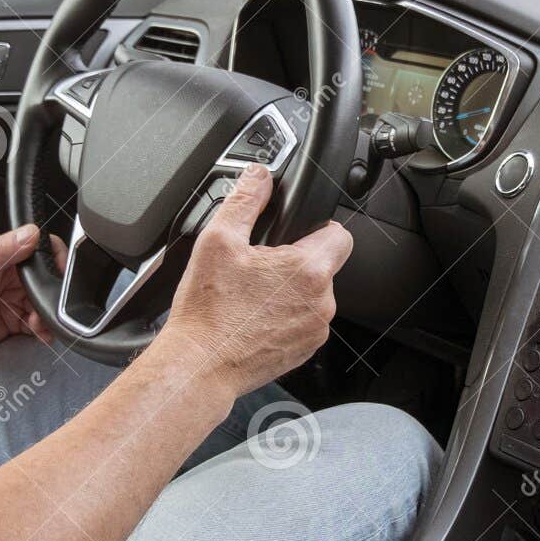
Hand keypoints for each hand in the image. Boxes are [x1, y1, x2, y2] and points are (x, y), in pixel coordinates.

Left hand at [0, 226, 67, 365]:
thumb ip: (3, 251)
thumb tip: (31, 232)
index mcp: (2, 257)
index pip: (39, 249)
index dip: (56, 259)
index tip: (62, 274)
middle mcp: (9, 277)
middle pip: (46, 281)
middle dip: (53, 295)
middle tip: (49, 306)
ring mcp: (10, 300)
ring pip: (43, 305)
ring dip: (48, 315)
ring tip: (39, 323)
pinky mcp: (9, 323)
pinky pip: (36, 325)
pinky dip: (42, 331)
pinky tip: (39, 333)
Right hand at [155, 163, 352, 398]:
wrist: (200, 365)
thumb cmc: (209, 311)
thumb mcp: (219, 241)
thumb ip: (245, 200)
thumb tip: (259, 175)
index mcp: (308, 269)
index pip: (339, 234)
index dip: (318, 227)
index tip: (294, 232)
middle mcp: (322, 301)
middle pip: (322, 265)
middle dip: (294, 261)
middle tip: (258, 267)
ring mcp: (315, 329)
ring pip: (313, 295)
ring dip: (290, 290)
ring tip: (251, 295)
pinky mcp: (304, 350)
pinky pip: (304, 322)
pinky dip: (285, 316)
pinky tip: (253, 317)